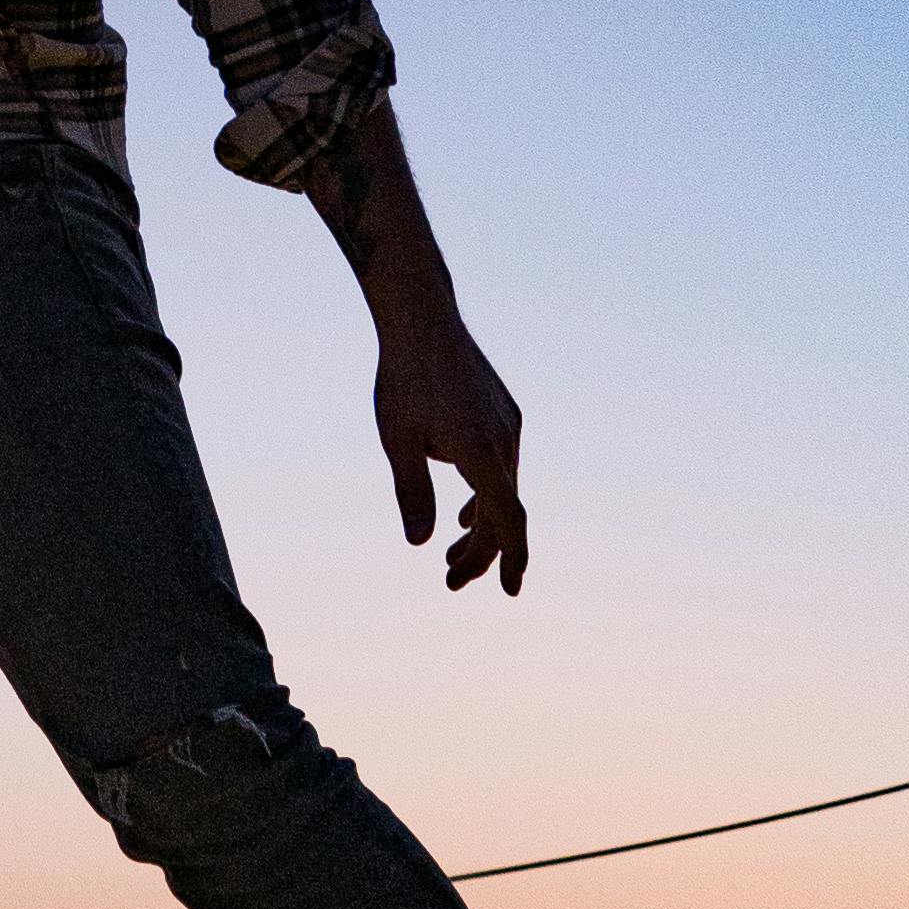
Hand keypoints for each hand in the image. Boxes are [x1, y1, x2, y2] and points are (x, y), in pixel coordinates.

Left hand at [377, 315, 527, 597]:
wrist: (422, 317)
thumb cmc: (404, 377)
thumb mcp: (397, 439)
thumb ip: (411, 491)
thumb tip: (417, 543)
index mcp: (482, 450)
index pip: (508, 518)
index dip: (511, 558)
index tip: (510, 590)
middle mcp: (505, 439)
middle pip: (504, 512)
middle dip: (481, 552)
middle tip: (450, 580)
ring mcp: (508, 424)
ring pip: (503, 488)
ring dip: (481, 525)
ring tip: (450, 554)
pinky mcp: (503, 412)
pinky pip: (502, 466)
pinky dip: (486, 496)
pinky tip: (464, 514)